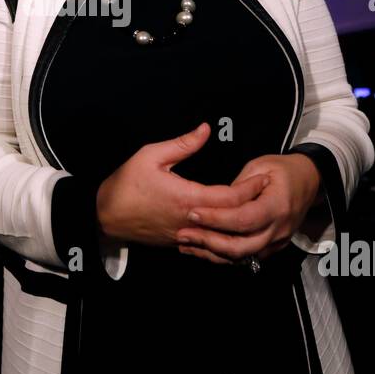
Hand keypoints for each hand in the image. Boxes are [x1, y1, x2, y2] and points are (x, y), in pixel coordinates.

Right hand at [95, 122, 268, 247]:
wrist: (104, 216)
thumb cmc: (125, 184)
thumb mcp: (151, 155)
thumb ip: (182, 144)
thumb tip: (206, 129)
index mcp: (187, 199)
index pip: (230, 197)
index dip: (250, 188)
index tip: (264, 178)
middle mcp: (191, 222)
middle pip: (232, 219)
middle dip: (253, 206)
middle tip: (270, 194)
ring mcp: (186, 236)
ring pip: (223, 236)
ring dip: (242, 225)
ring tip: (259, 210)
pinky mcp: (179, 243)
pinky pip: (210, 244)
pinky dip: (225, 237)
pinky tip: (235, 229)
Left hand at [176, 153, 321, 264]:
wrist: (308, 181)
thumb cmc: (282, 170)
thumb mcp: (260, 166)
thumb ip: (239, 187)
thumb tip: (215, 201)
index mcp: (278, 205)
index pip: (244, 218)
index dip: (216, 218)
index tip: (193, 212)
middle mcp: (279, 229)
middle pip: (241, 246)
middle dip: (209, 242)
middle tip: (183, 233)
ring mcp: (277, 242)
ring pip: (241, 257)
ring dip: (211, 252)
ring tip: (186, 243)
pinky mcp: (271, 247)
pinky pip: (245, 257)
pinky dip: (221, 255)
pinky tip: (200, 248)